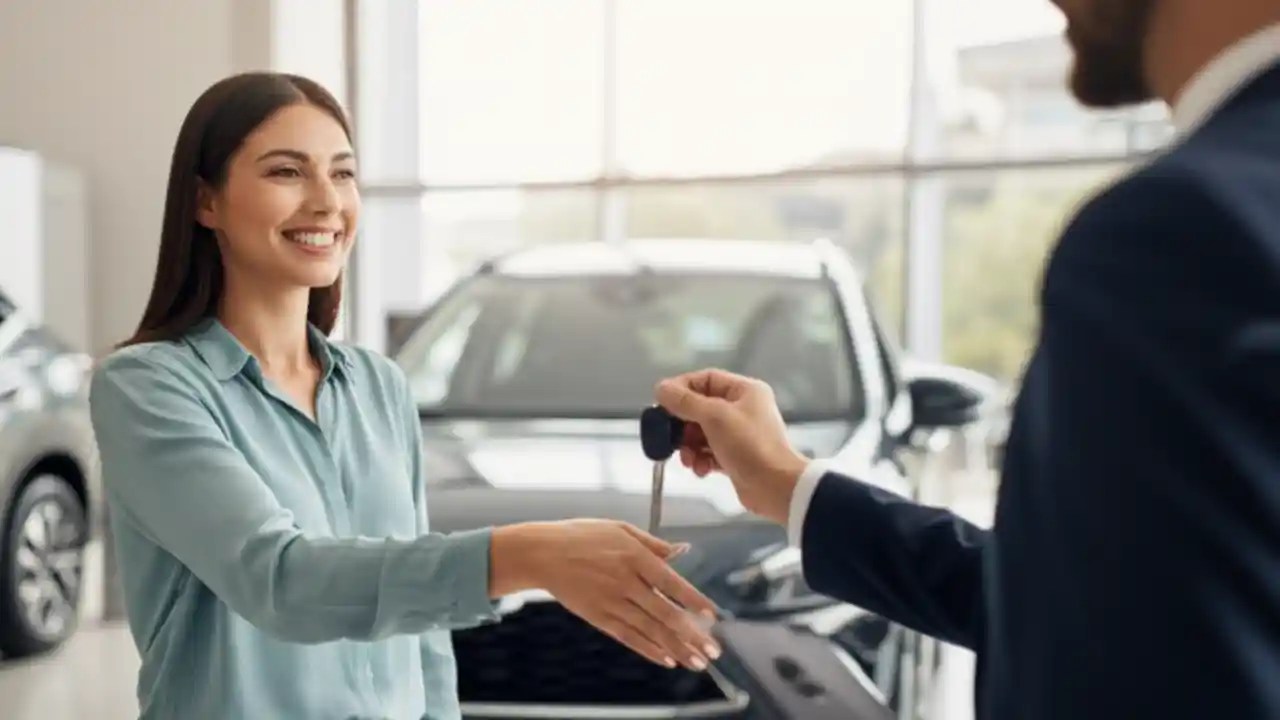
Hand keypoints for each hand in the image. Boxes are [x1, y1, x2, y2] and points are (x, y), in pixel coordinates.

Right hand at [490, 520, 721, 670]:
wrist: (542, 553)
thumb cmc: (583, 536)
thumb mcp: (620, 530)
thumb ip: (653, 544)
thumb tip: (683, 550)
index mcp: (634, 556)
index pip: (671, 582)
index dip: (694, 600)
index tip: (713, 616)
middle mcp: (625, 582)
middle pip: (665, 613)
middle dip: (693, 634)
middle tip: (714, 650)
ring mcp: (611, 602)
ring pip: (650, 630)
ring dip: (677, 648)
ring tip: (698, 662)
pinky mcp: (599, 617)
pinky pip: (629, 638)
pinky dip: (650, 650)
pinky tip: (669, 660)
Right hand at [654, 368, 808, 524]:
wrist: (776, 487)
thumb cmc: (749, 445)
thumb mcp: (714, 417)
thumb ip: (685, 402)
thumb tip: (660, 388)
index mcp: (745, 391)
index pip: (706, 379)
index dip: (682, 388)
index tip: (662, 403)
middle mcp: (743, 409)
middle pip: (701, 408)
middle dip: (683, 425)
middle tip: (670, 436)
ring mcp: (739, 434)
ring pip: (702, 432)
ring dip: (690, 446)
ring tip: (688, 459)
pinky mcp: (735, 457)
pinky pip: (709, 452)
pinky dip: (701, 460)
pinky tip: (701, 469)